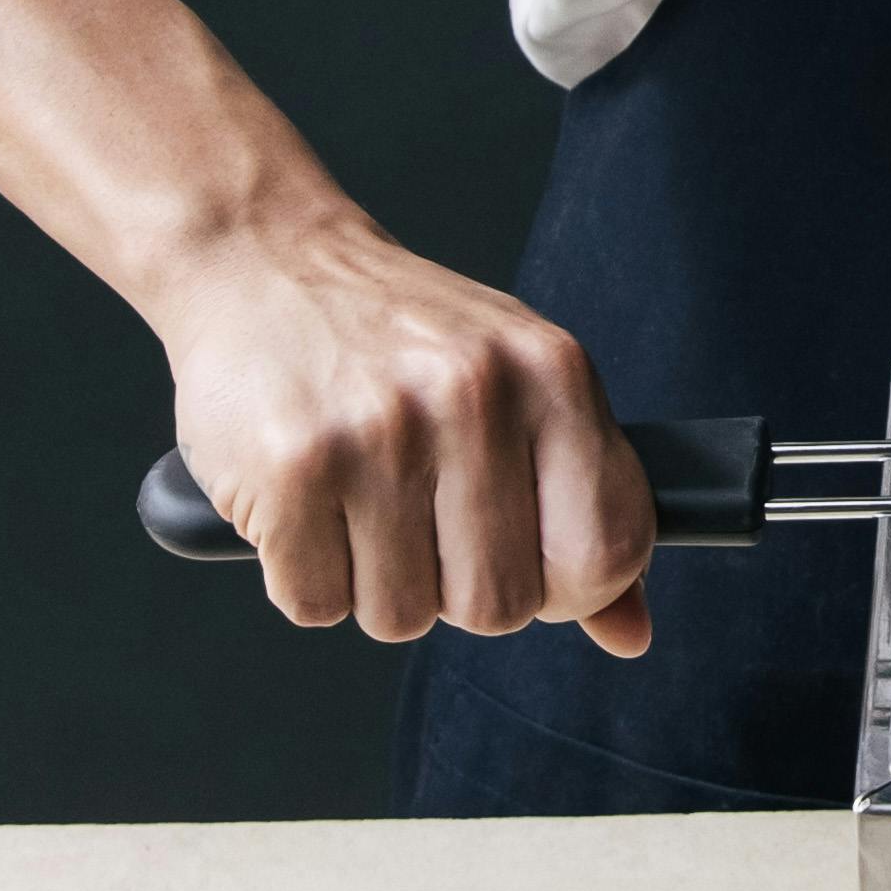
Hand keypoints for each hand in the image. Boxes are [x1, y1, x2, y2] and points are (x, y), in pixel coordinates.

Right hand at [152, 212, 658, 657]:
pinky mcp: (290, 466)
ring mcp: (379, 429)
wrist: (261, 260)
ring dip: (373, 582)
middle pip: (499, 606)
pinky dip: (303, 573)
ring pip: (401, 617)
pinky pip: (314, 603)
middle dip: (454, 588)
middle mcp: (473, 392)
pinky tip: (305, 498)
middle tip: (418, 513)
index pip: (606, 549)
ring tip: (357, 495)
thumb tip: (629, 630)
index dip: (569, 589)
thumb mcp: (518, 384)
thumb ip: (582, 504)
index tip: (530, 562)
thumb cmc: (397, 335)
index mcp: (551, 370)